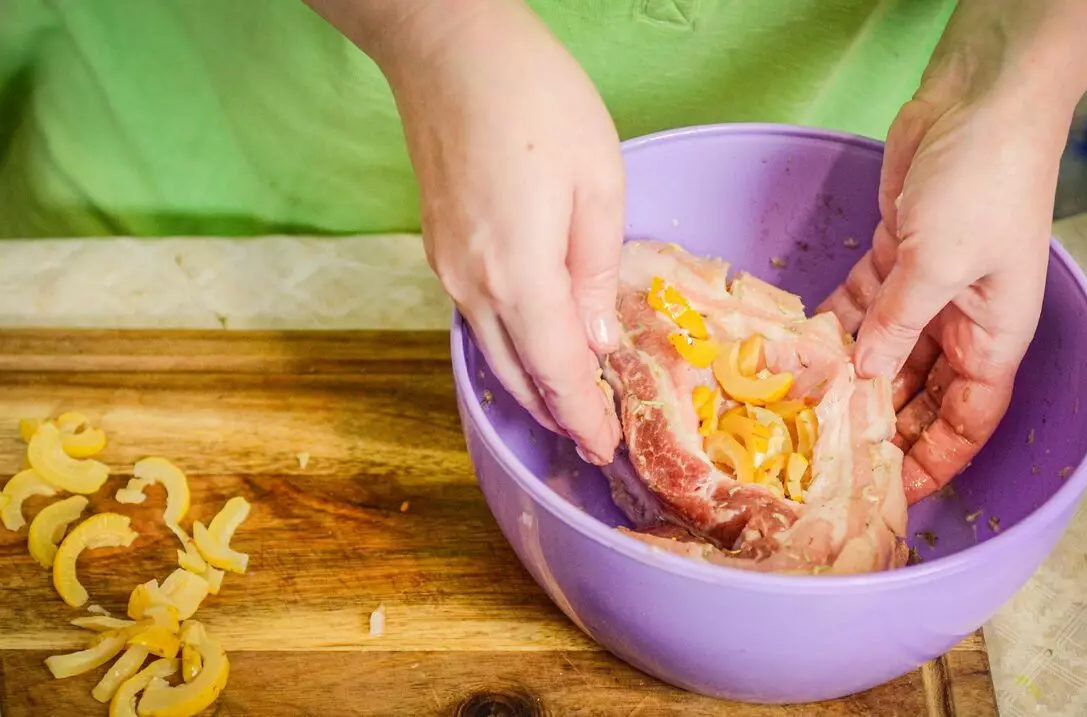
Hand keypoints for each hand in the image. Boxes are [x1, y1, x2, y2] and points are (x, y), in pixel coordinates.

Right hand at [378, 2, 622, 462]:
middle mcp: (472, 285)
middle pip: (517, 375)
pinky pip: (477, 320)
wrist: (449, 49)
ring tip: (567, 405)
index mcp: (519, 273)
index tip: (606, 448)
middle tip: (593, 439)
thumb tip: (596, 340)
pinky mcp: (438, 249)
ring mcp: (447, 268)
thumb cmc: (537, 100)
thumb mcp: (598, 181)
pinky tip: (533, 346)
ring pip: (491, 352)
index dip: (584, 416)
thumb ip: (594, 271)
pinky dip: (509, 348)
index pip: (557, 372)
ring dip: (529, 386)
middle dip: (556, 414)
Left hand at [819, 73, 1067, 502]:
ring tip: (795, 414)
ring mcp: (923, 292)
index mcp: (991, 339)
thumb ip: (897, 327)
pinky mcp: (891, 259)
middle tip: (823, 457)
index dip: (932, 461)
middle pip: (916, 396)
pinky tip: (794, 353)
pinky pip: (858, 309)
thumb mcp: (939, 267)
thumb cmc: (983, 187)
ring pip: (880, 355)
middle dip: (876, 426)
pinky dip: (830, 329)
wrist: (978, 103)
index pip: (964, 421)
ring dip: (843, 379)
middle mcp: (958, 323)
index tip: (889, 492)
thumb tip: (861, 380)